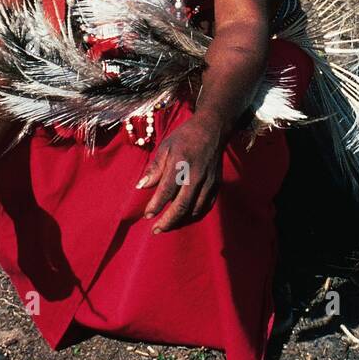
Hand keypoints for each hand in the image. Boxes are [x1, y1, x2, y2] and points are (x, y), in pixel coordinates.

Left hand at [139, 116, 223, 233]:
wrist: (213, 129)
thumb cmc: (185, 137)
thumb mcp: (165, 146)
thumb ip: (154, 168)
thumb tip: (141, 186)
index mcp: (180, 163)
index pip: (166, 191)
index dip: (156, 206)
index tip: (147, 216)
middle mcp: (196, 174)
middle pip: (181, 205)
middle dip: (167, 221)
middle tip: (156, 230)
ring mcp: (209, 181)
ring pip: (195, 209)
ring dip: (180, 220)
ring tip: (168, 225)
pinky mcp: (217, 184)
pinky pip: (206, 205)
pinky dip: (195, 214)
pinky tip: (185, 216)